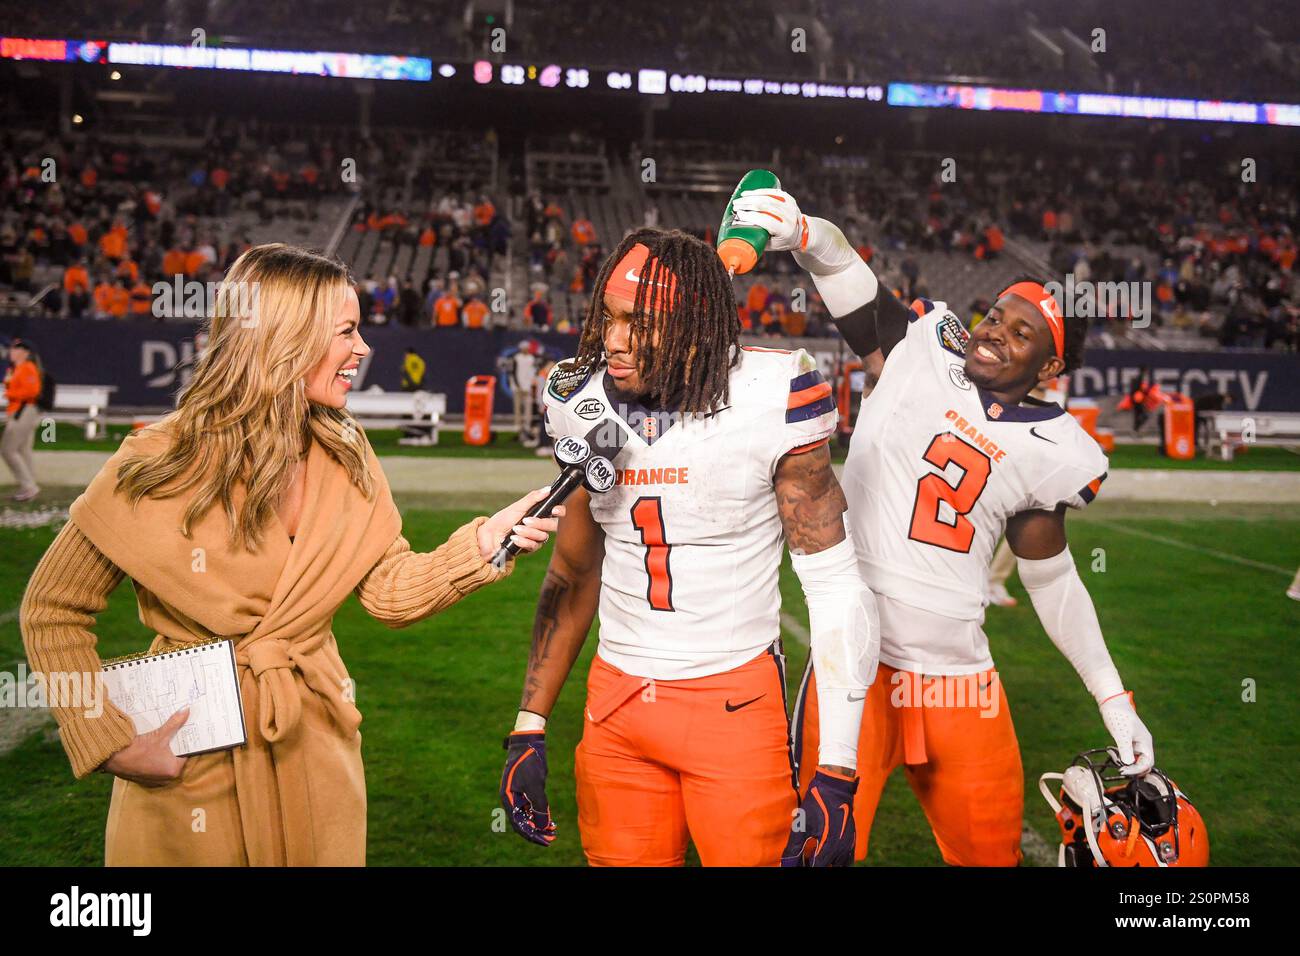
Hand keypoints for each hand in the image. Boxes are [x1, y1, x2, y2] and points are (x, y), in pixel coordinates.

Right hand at [101, 706, 189, 785]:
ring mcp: (154, 778)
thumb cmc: (137, 750)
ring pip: (163, 761)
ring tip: (164, 738)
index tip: (186, 732)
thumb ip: (175, 723)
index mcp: (173, 770)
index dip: (185, 742)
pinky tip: (152, 746)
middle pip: (175, 757)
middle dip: (175, 745)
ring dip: (163, 751)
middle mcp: (165, 777)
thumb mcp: (159, 735)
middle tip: (176, 731)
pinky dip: (154, 756)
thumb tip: (186, 711)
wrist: (112, 758)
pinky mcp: (143, 776)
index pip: (186, 753)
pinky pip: (153, 765)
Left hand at [477, 487, 566, 560]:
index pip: (557, 512)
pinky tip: (514, 539)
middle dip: (540, 523)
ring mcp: (536, 538)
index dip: (559, 511)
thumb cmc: (502, 520)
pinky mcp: (530, 548)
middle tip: (526, 520)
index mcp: (539, 513)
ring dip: (528, 532)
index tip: (555, 510)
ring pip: (543, 536)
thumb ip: (533, 498)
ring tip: (515, 529)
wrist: (490, 536)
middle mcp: (540, 526)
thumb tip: (548, 489)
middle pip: (553, 526)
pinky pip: (534, 546)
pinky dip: (523, 541)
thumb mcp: (517, 506)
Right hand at [500, 731, 555, 845]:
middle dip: (537, 831)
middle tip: (552, 838)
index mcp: (508, 799)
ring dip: (540, 823)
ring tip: (554, 831)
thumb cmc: (529, 762)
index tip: (545, 841)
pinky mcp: (525, 789)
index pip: (519, 824)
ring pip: (528, 815)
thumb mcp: (535, 785)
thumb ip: (539, 805)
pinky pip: (531, 806)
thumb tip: (543, 825)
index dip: (532, 835)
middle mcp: (511, 799)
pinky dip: (540, 814)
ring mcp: (518, 794)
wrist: (529, 741)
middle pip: (523, 822)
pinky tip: (551, 820)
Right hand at [730, 187, 807, 252]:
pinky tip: (749, 193)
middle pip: (765, 206)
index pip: (766, 220)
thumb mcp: (771, 246)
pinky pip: (773, 192)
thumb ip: (757, 240)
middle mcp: (789, 216)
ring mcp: (790, 206)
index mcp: (785, 230)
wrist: (802, 233)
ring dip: (751, 197)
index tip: (739, 215)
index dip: (751, 216)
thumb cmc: (783, 242)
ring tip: (739, 199)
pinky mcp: (789, 198)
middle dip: (747, 204)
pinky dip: (760, 191)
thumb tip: (737, 235)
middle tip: (735, 206)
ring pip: (768, 197)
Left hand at [782, 768, 857, 866]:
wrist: (835, 786)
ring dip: (827, 864)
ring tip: (814, 859)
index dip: (805, 867)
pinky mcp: (852, 839)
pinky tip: (827, 856)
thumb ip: (794, 848)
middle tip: (805, 861)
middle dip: (815, 865)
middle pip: (828, 867)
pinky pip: (848, 859)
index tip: (797, 865)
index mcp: (828, 846)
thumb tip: (787, 864)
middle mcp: (841, 848)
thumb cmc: (816, 804)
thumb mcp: (802, 825)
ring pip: (839, 865)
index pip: (816, 867)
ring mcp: (849, 844)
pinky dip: (838, 861)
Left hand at [1100, 692, 1154, 775]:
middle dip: (1133, 769)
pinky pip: (1128, 753)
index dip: (1136, 770)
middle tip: (1120, 770)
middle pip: (1143, 763)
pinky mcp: (1127, 740)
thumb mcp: (1122, 734)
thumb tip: (1128, 764)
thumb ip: (1126, 750)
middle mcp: (1143, 743)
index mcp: (1145, 742)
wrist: (1111, 701)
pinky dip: (1122, 756)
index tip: (1123, 771)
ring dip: (1126, 763)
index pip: (1147, 763)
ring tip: (1115, 760)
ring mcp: (1135, 742)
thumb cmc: (1118, 715)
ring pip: (1134, 759)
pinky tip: (1113, 754)